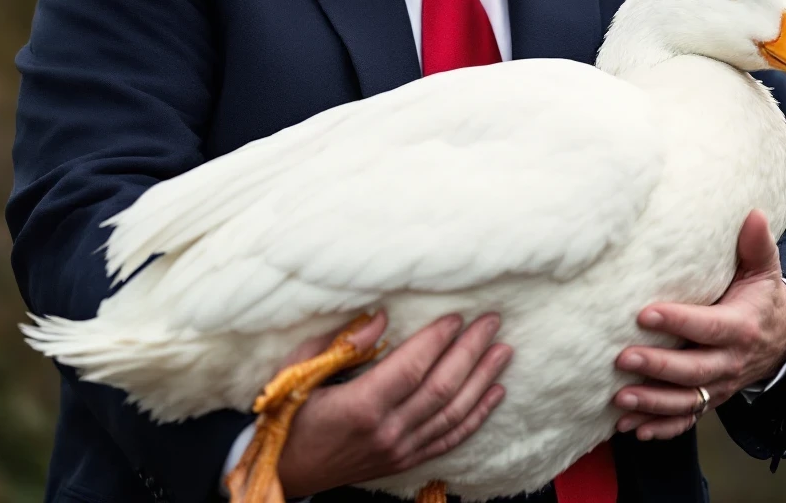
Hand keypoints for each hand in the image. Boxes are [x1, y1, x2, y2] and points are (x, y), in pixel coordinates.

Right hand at [277, 312, 511, 494]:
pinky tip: (494, 393)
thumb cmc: (288, 411)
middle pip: (442, 389)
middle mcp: (386, 432)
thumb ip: (342, 342)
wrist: (283, 469)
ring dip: (482, 379)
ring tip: (503, 351)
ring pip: (453, 414)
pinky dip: (476, 416)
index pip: (412, 368)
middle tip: (491, 322)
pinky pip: (449, 440)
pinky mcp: (404, 462)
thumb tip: (382, 318)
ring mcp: (398, 451)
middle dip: (471, 351)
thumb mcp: (299, 369)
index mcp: (360, 407)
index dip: (438, 339)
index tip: (457, 315)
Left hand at [612, 209, 785, 440]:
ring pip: (687, 401)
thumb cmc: (761, 295)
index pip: (708, 326)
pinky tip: (631, 429)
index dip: (678, 321)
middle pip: (694, 370)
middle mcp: (731, 362)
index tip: (645, 313)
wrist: (782, 337)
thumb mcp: (764, 268)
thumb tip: (753, 213)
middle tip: (623, 359)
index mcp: (742, 327)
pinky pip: (687, 419)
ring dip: (653, 403)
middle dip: (658, 367)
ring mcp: (721, 385)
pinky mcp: (711, 399)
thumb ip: (757, 244)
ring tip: (620, 399)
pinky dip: (661, 428)